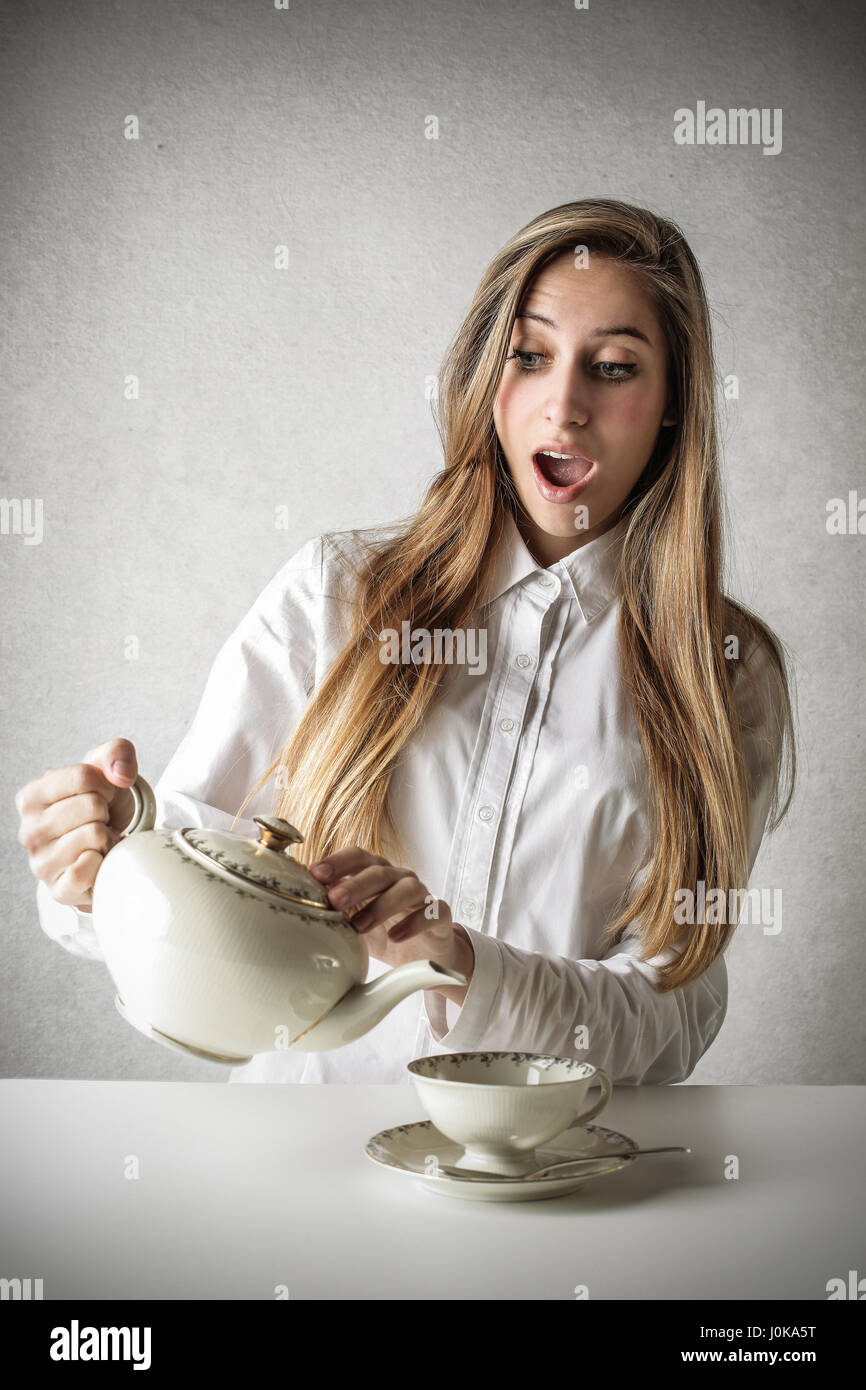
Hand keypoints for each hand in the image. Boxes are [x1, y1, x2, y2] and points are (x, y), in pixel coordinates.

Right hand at [15, 738, 139, 909]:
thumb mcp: (107, 769)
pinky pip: (87, 870)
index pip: (83, 777)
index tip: (103, 794)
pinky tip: (97, 859)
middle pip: (92, 805)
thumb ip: (116, 752)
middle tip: (100, 820)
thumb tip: (121, 774)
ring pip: (95, 834)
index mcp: (32, 796)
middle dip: (106, 811)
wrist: (109, 845)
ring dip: (107, 836)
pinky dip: (103, 862)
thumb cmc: (103, 806)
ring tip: (98, 839)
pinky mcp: (58, 889)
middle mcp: (29, 830)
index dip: (106, 784)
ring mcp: (40, 862)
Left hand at [310, 848, 473, 1002]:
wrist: (422, 955)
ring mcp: (421, 895)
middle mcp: (398, 878)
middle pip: (378, 870)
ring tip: (360, 927)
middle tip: (334, 901)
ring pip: (406, 888)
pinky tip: (395, 938)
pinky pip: (432, 912)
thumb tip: (291, 899)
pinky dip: (413, 923)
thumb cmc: (380, 933)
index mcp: (374, 873)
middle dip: (355, 884)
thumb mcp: (350, 923)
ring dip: (381, 905)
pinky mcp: (439, 915)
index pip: (357, 856)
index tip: (314, 874)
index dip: (337, 862)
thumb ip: (329, 909)